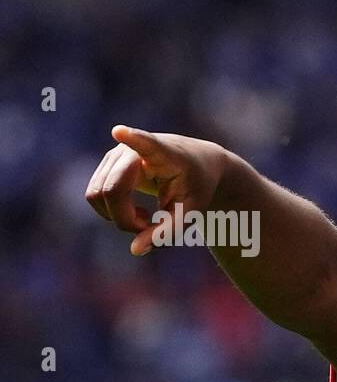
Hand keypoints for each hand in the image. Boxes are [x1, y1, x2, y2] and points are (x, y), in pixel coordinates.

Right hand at [85, 126, 228, 255]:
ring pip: (97, 194)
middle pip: (112, 190)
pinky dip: (113, 212)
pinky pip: (95, 195)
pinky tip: (138, 212)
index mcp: (165, 154)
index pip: (147, 144)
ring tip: (148, 219)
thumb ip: (167, 232)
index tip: (120, 132)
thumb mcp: (191, 212)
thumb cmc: (196, 186)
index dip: (132, 139)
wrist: (196, 163)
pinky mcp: (106, 164)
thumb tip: (135, 250)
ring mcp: (115, 155)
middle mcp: (133, 149)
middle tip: (151, 228)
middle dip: (125, 218)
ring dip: (119, 217)